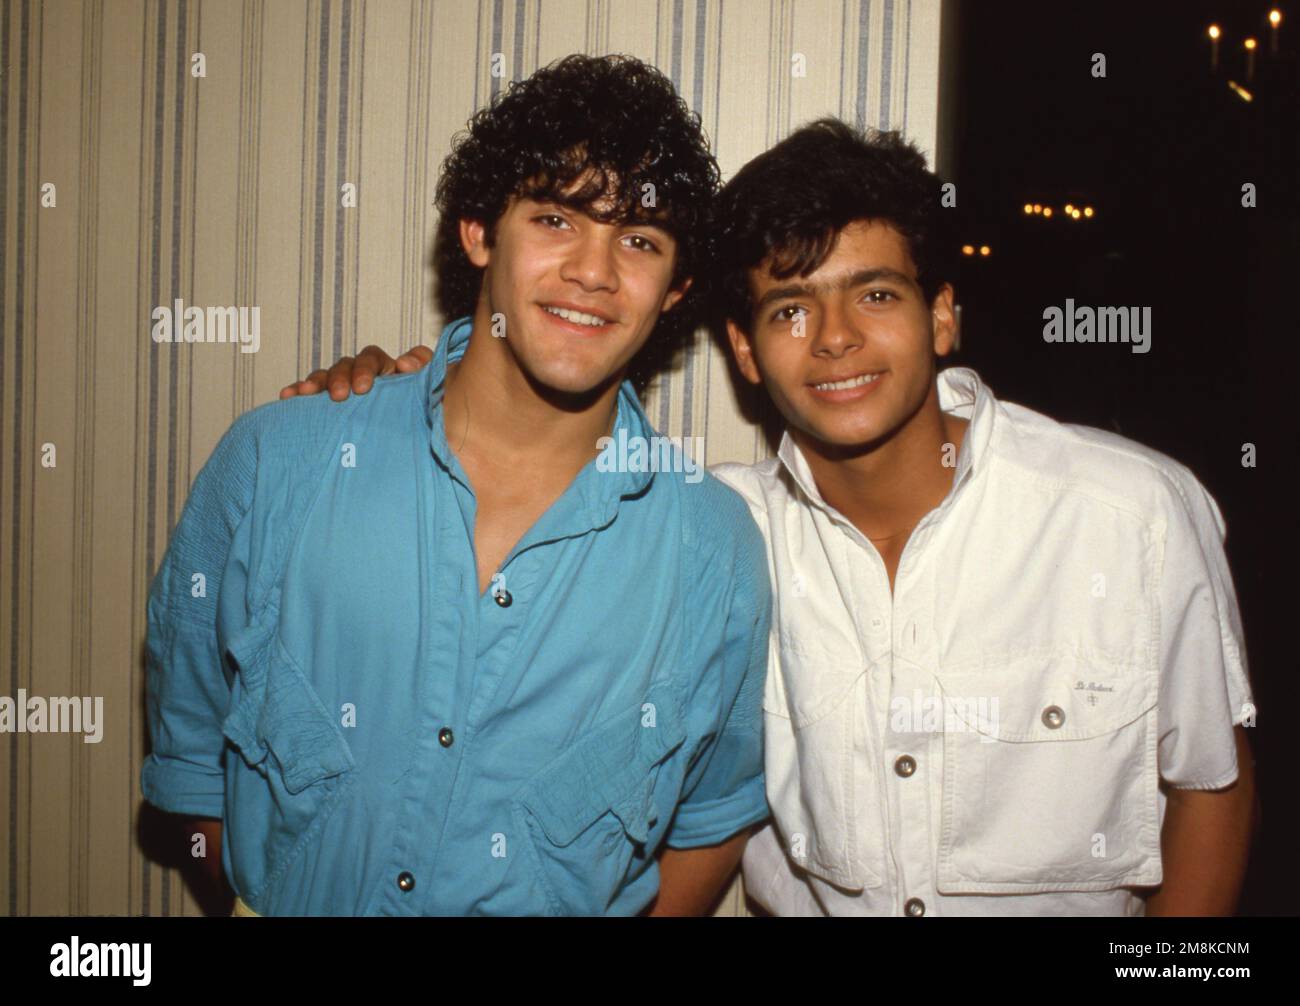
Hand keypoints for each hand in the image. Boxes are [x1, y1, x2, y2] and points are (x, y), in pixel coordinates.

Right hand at [278, 344, 433, 400]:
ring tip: (305, 392)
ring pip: (326, 376)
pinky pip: (311, 394)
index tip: (363, 388)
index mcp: (387, 370)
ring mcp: (346, 389)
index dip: (367, 368)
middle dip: (340, 378)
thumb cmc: (425, 414)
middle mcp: (363, 376)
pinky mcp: (330, 405)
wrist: (418, 444)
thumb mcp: (431, 393)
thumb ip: (426, 372)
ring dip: (316, 381)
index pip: (373, 358)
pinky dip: (299, 392)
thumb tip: (404, 363)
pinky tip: (288, 396)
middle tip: (340, 396)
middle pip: (346, 365)